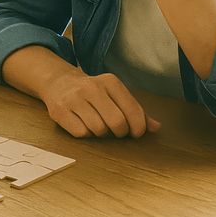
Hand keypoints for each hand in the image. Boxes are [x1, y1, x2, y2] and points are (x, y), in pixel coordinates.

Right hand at [39, 68, 160, 137]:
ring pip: (98, 129)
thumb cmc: (93, 93)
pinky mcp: (59, 110)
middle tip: (116, 131)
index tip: (135, 132)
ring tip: (97, 125)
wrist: (58, 82)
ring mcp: (73, 98)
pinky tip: (83, 125)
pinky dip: (85, 134)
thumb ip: (136, 110)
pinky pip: (81, 133)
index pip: (133, 110)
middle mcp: (91, 87)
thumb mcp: (115, 95)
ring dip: (101, 134)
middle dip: (120, 133)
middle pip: (117, 122)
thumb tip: (156, 127)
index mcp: (110, 81)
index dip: (138, 127)